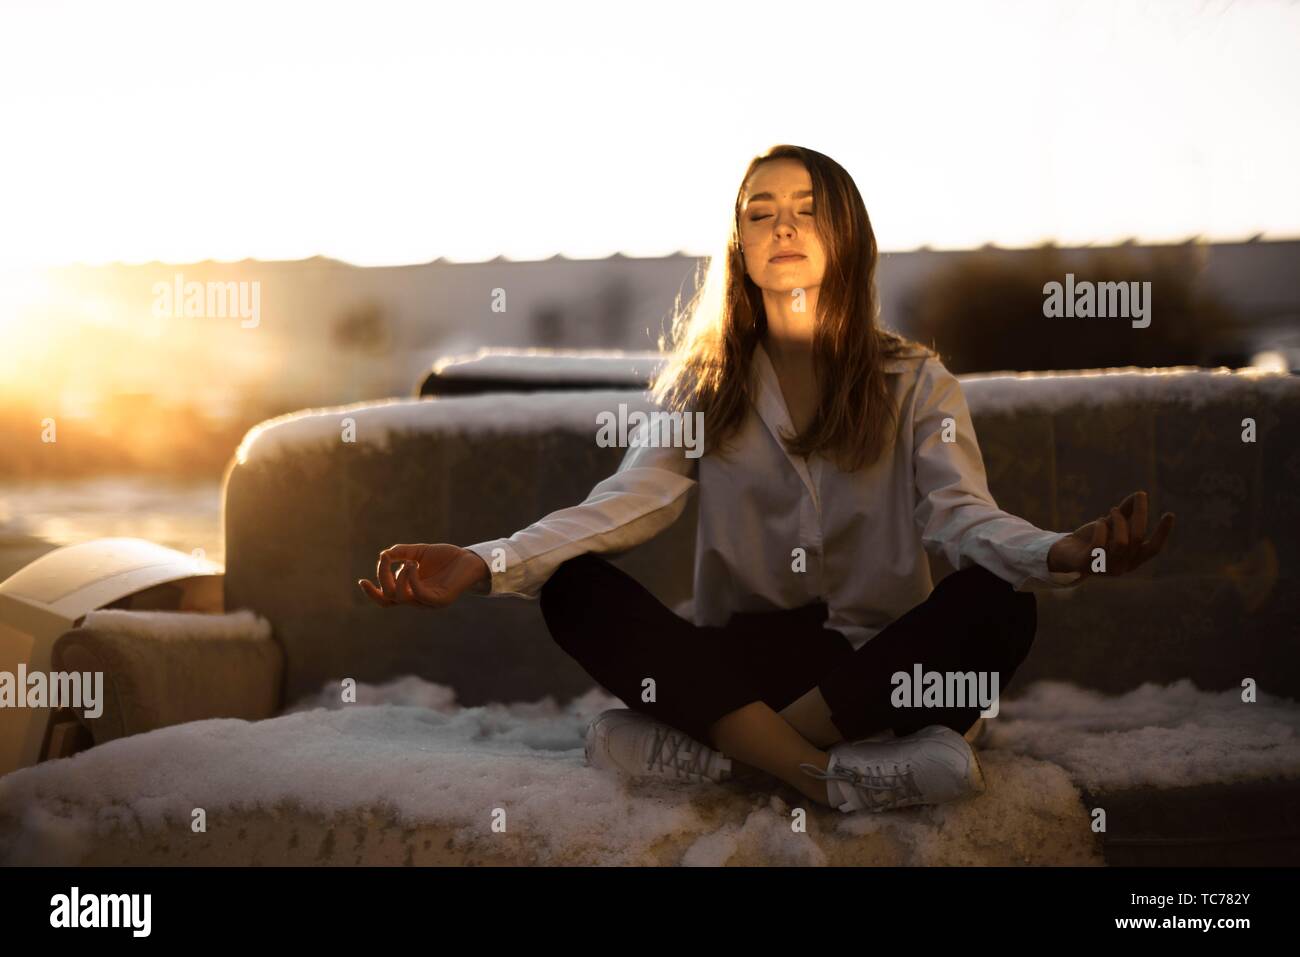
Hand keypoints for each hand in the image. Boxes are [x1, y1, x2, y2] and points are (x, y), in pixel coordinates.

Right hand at [357, 543, 489, 607]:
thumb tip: (383, 554)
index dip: (373, 593)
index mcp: (410, 590)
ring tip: (408, 561)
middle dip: (383, 577)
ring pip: (402, 598)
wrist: (470, 558)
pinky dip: (411, 580)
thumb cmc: (445, 557)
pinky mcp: (440, 600)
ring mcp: (428, 602)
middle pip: (390, 596)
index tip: (362, 580)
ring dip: (398, 578)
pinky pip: (420, 595)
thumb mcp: (419, 552)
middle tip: (386, 558)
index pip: (387, 599)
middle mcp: (417, 599)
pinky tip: (412, 565)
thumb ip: (401, 553)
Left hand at [1047, 490, 1173, 578]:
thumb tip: (1141, 494)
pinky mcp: (1088, 565)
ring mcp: (1105, 568)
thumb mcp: (1111, 524)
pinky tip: (1099, 522)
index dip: (1163, 533)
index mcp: (1132, 560)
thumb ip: (1126, 512)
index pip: (1153, 549)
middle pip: (1138, 539)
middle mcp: (1122, 567)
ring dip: (1119, 521)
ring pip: (1122, 542)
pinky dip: (1101, 529)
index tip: (1169, 514)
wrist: (1063, 554)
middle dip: (1140, 514)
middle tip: (1138, 497)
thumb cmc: (1090, 539)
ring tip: (1111, 511)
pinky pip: (1099, 545)